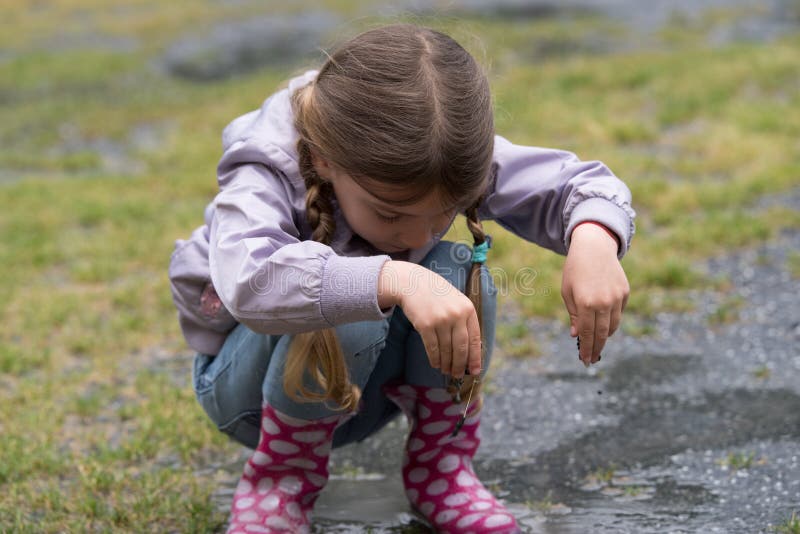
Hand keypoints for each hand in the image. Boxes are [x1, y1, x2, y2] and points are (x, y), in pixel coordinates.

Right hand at [378, 261, 481, 377]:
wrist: (415, 284)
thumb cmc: (438, 295)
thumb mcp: (457, 302)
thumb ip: (465, 322)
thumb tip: (469, 352)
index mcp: (468, 309)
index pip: (475, 339)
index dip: (475, 358)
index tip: (475, 371)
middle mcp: (456, 315)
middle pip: (461, 348)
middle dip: (460, 365)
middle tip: (458, 375)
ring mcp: (441, 320)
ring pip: (446, 350)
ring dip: (446, 364)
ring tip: (446, 370)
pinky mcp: (425, 325)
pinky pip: (432, 348)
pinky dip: (434, 359)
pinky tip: (436, 364)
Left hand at [561, 222, 629, 365]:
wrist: (594, 247)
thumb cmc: (575, 270)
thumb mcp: (567, 292)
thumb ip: (573, 315)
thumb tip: (576, 335)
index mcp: (585, 303)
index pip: (587, 333)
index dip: (587, 348)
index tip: (585, 360)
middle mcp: (603, 302)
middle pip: (602, 333)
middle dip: (597, 348)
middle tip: (592, 359)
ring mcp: (617, 297)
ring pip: (613, 325)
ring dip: (606, 336)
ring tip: (597, 344)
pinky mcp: (625, 292)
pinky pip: (619, 312)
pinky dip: (612, 320)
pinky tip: (604, 324)